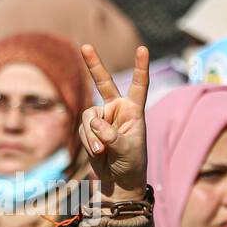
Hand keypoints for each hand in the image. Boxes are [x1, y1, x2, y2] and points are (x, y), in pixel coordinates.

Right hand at [78, 44, 148, 196]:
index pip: (139, 85)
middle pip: (103, 83)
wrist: (119, 180)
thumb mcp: (126, 150)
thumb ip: (111, 135)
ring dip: (91, 135)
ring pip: (88, 116)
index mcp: (134, 110)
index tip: (142, 49)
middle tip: (85, 46)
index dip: (140, 67)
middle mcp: (117, 109)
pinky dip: (88, 142)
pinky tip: (97, 154)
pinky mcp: (90, 129)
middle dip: (93, 65)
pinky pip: (83, 130)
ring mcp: (102, 118)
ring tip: (100, 151)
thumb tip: (94, 123)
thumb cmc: (131, 163)